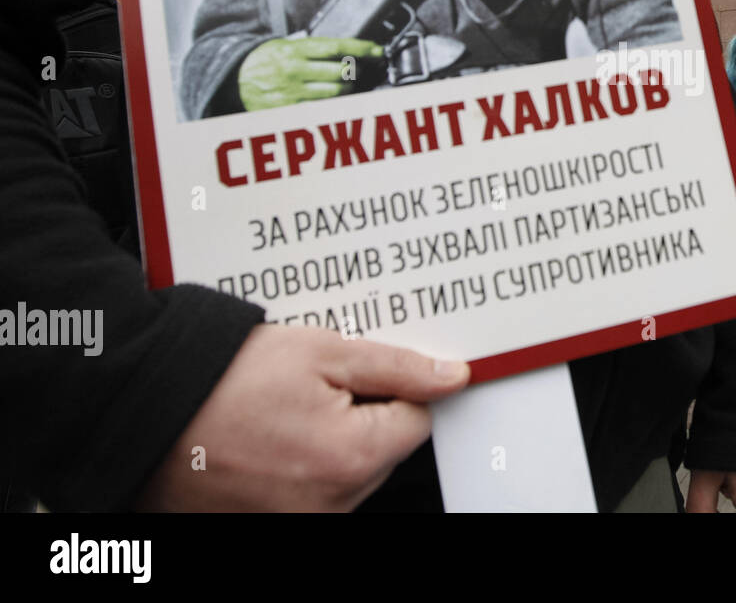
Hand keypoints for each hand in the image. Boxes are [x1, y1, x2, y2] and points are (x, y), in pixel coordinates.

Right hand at [135, 326, 469, 510]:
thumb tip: (452, 377)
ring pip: (346, 474)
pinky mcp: (268, 528)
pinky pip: (308, 495)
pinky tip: (263, 440)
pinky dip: (295, 468)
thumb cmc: (221, 380)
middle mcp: (331, 505)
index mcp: (353, 458)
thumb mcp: (322, 351)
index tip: (355, 373)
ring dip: (326, 441)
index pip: (416, 420)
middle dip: (358, 415)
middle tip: (306, 388)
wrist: (140, 409)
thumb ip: (397, 367)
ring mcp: (298, 524)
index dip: (388, 387)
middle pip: (382, 451)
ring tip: (277, 412)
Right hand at [238, 36, 383, 110]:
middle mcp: (295, 70)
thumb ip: (316, 49)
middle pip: (342, 71)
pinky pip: (322, 108)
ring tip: (340, 84)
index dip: (362, 49)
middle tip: (353, 70)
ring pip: (336, 92)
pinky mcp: (290, 109)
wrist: (235, 78)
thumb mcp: (287, 45)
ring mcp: (293, 91)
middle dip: (354, 71)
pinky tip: (329, 98)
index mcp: (295, 50)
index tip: (377, 51)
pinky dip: (331, 104)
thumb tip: (350, 53)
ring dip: (345, 89)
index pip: (337, 47)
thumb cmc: (266, 60)